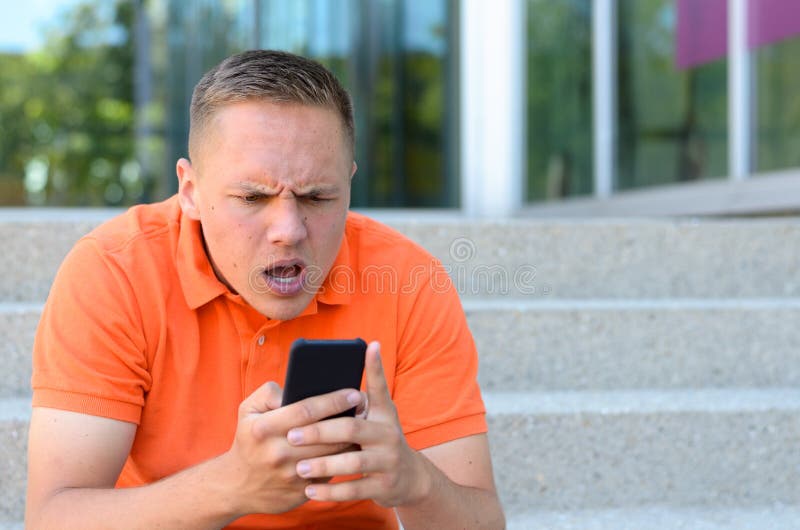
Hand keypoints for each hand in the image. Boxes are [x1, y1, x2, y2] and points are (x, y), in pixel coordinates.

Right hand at [222, 381, 363, 515]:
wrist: (237, 485)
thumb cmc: (249, 439)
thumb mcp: (248, 410)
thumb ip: (269, 392)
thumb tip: (296, 387)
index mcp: (264, 428)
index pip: (306, 410)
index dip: (334, 400)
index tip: (354, 392)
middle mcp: (277, 452)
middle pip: (324, 433)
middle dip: (349, 418)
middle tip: (366, 406)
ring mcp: (290, 474)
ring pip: (331, 455)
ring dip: (351, 439)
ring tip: (363, 425)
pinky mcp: (300, 491)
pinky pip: (330, 473)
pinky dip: (343, 460)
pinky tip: (353, 448)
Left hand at [287, 342, 431, 507]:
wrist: (408, 479)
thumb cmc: (379, 441)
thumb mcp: (378, 417)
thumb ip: (360, 399)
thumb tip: (349, 365)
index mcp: (384, 414)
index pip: (379, 388)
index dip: (376, 367)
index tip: (370, 345)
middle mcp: (389, 435)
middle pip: (352, 430)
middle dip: (320, 433)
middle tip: (292, 436)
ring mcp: (388, 461)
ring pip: (353, 464)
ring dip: (323, 465)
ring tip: (298, 467)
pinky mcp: (384, 486)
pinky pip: (354, 490)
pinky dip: (330, 492)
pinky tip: (310, 491)